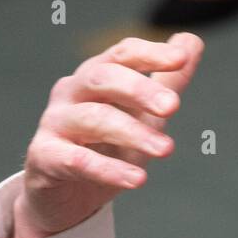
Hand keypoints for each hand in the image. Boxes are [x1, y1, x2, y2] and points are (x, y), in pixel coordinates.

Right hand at [13, 31, 204, 237]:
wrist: (65, 196)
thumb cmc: (105, 149)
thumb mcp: (142, 117)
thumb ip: (168, 83)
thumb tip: (193, 41)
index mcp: (95, 77)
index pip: (121, 54)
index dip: (150, 53)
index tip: (181, 58)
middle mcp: (71, 92)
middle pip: (103, 78)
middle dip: (139, 89)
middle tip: (174, 106)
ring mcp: (54, 123)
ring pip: (93, 119)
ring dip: (133, 133)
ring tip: (166, 149)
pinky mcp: (45, 158)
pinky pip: (76, 160)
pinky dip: (108, 169)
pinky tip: (138, 179)